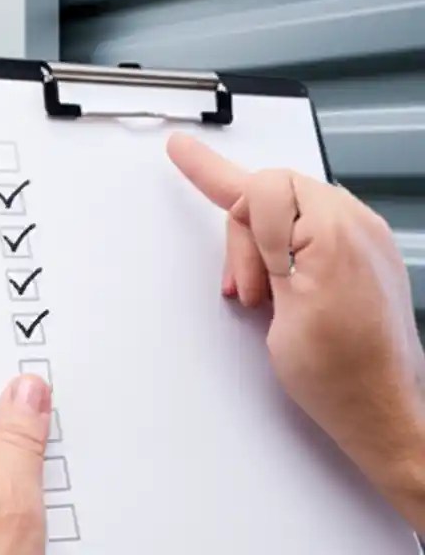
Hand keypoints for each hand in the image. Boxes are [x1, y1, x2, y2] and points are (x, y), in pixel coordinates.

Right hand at [167, 133, 424, 528]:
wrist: (378, 410)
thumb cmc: (337, 373)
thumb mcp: (281, 304)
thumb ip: (265, 243)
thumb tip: (253, 201)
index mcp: (336, 234)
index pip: (266, 187)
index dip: (219, 183)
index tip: (183, 151)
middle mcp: (358, 227)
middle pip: (273, 196)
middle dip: (247, 239)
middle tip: (248, 289)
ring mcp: (364, 240)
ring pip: (287, 212)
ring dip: (262, 249)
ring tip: (265, 297)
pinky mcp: (363, 255)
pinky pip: (310, 229)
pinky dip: (285, 252)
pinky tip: (278, 286)